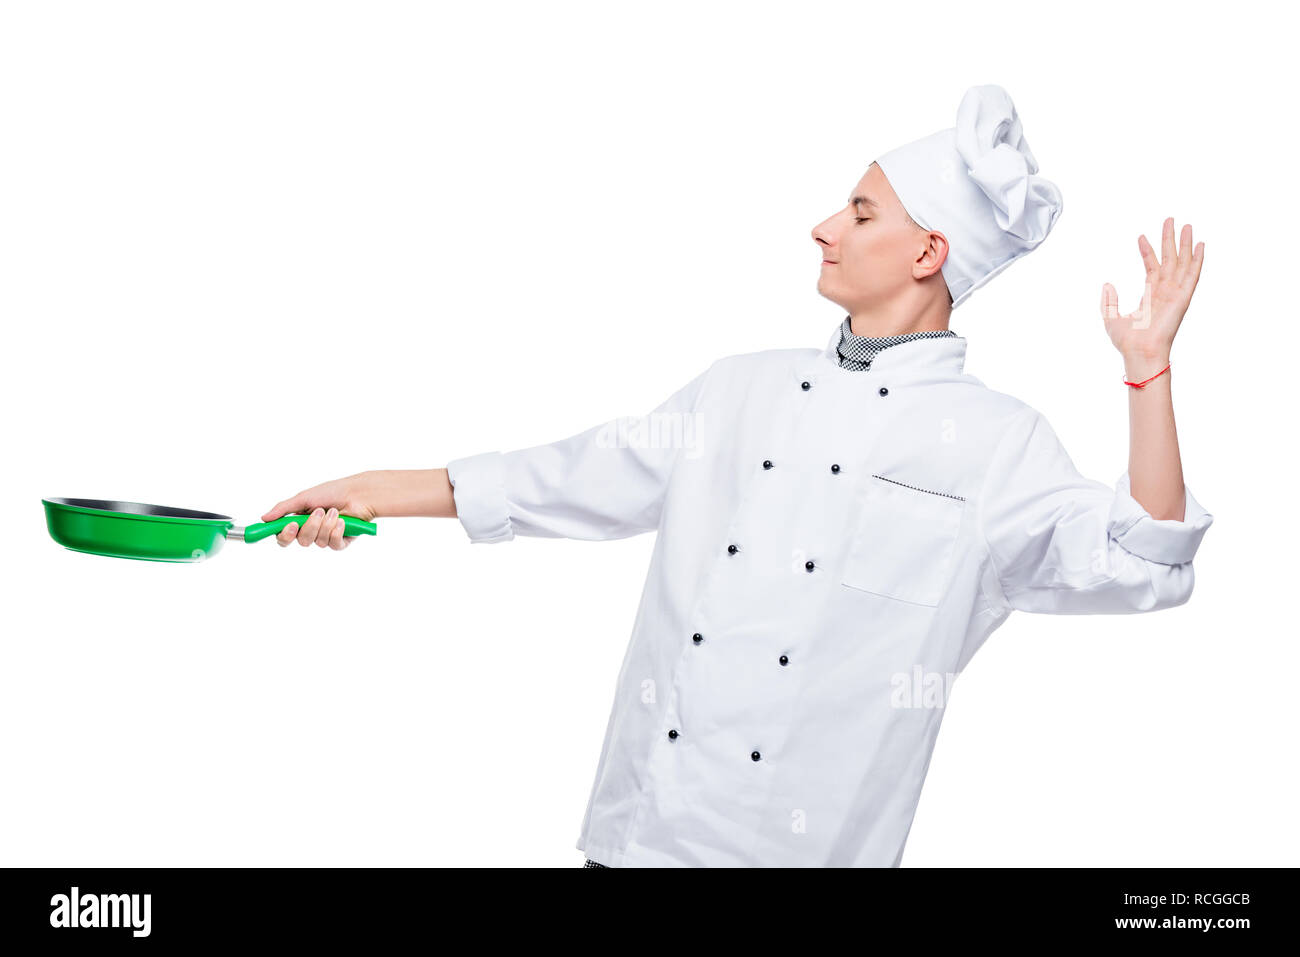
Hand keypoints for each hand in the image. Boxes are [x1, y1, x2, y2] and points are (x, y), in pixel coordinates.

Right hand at [261, 472, 376, 548]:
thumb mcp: (304, 498)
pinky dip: (337, 531)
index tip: (290, 526)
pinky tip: (343, 521)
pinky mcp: (341, 541)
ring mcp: (326, 537)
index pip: (285, 536)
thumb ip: (283, 509)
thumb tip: (264, 518)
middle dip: (310, 527)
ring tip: (335, 511)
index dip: (285, 535)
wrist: (358, 493)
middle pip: (302, 541)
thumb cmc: (332, 491)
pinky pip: (334, 545)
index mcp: (300, 521)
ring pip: (318, 542)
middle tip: (319, 511)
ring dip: (326, 525)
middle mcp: (312, 531)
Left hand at [1101, 217, 1204, 374]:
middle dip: (1169, 240)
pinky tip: (1200, 245)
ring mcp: (1175, 294)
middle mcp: (1165, 292)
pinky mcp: (1183, 298)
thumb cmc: (1127, 341)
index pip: (1151, 267)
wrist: (1139, 352)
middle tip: (1170, 220)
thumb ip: (1108, 300)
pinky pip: (1192, 275)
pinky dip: (1197, 260)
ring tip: (1186, 225)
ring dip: (1184, 244)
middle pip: (1170, 259)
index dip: (1147, 251)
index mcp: (1150, 296)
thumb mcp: (1110, 317)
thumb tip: (1107, 283)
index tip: (1141, 237)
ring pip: (1182, 263)